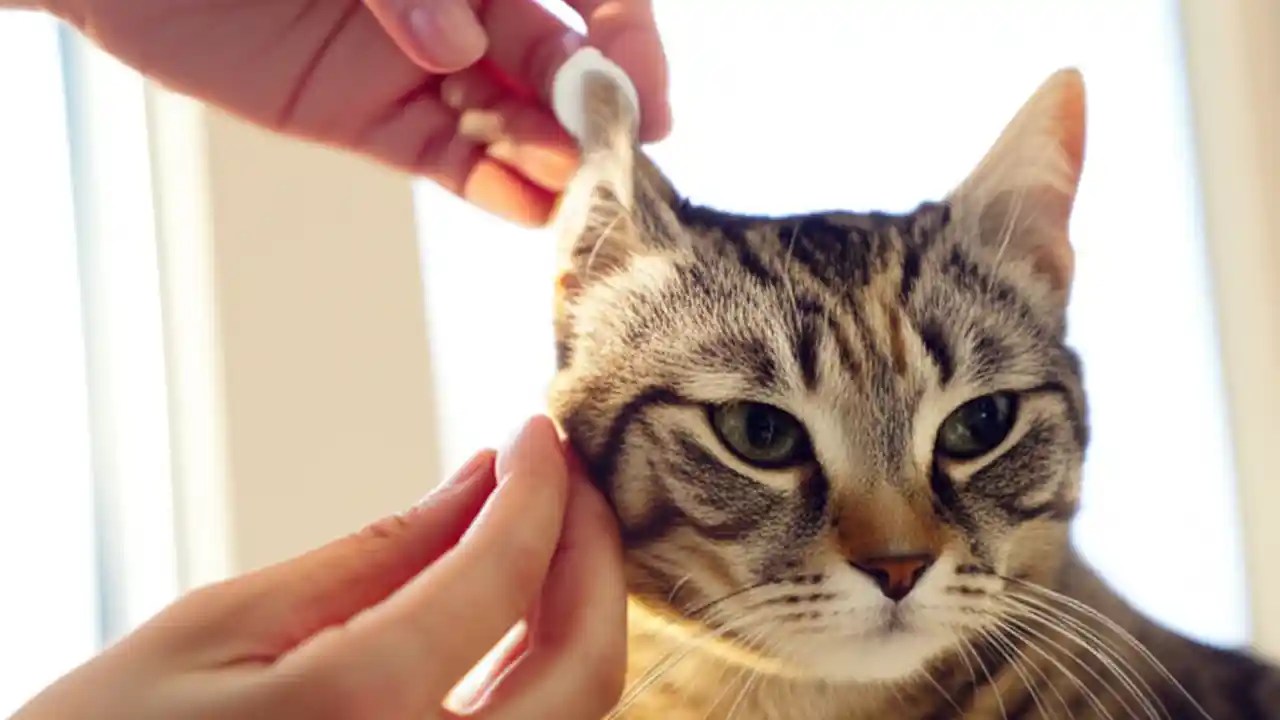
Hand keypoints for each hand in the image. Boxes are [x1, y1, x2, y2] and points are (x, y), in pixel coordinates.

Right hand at [14, 417, 626, 719]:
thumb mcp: (221, 625)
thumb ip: (372, 556)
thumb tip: (479, 483)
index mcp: (357, 710)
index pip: (501, 575)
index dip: (538, 490)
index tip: (538, 435)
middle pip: (583, 666)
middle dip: (595, 556)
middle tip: (571, 482)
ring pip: (569, 718)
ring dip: (581, 614)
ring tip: (550, 534)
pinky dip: (543, 673)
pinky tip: (518, 617)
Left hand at [43, 0, 670, 224]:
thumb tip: (457, 51)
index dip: (625, 41)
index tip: (641, 91)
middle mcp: (465, 12)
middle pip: (555, 66)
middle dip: (592, 111)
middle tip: (612, 156)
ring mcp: (424, 71)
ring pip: (510, 121)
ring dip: (550, 158)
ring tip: (573, 191)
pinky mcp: (375, 123)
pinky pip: (449, 160)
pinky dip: (492, 187)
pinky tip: (527, 209)